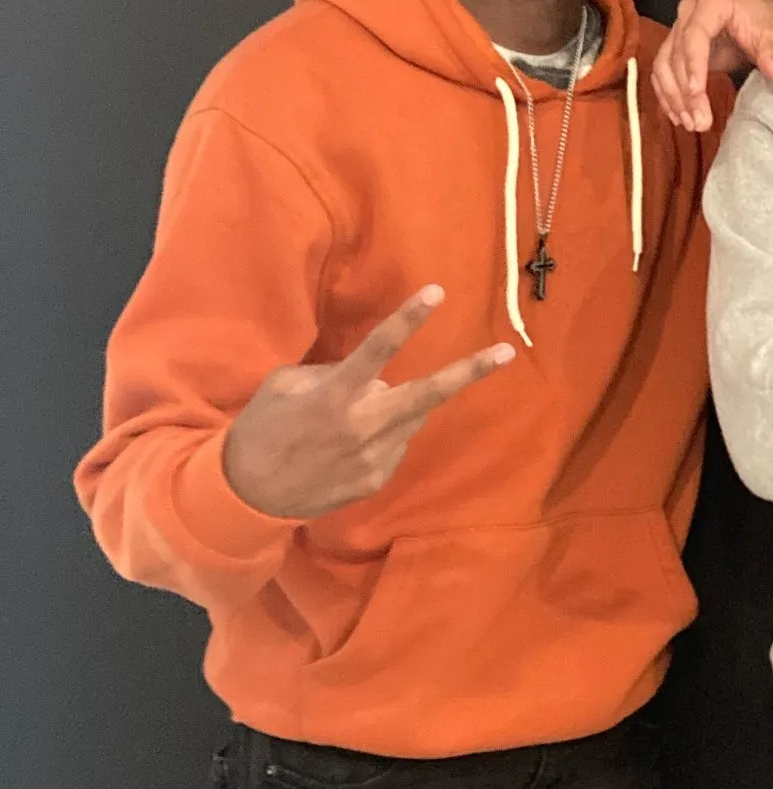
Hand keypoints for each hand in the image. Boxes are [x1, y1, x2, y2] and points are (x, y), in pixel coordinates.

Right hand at [222, 287, 514, 518]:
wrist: (250, 496)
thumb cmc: (263, 428)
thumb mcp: (285, 386)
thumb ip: (332, 373)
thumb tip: (371, 378)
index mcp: (335, 394)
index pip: (379, 348)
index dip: (408, 318)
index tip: (437, 292)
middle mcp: (363, 425)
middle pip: (427, 394)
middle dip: (468, 373)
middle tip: (506, 353)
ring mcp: (375, 456)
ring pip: (408, 417)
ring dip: (393, 408)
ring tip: (345, 422)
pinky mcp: (378, 479)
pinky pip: (394, 444)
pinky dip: (381, 435)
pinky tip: (345, 448)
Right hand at [652, 0, 772, 130]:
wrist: (763, 20)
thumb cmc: (769, 24)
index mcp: (713, 0)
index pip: (695, 34)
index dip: (693, 64)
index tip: (696, 92)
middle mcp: (689, 11)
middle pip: (677, 53)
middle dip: (686, 91)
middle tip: (699, 122)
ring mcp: (679, 28)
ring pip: (664, 65)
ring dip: (674, 97)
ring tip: (691, 124)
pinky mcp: (675, 46)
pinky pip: (662, 72)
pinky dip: (668, 95)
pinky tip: (679, 116)